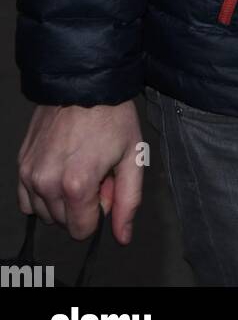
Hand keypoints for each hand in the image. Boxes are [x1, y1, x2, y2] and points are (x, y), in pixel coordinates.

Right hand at [17, 101, 143, 244]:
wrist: (85, 83)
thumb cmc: (112, 117)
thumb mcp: (133, 157)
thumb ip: (128, 201)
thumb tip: (122, 236)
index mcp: (77, 185)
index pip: (82, 231)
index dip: (99, 211)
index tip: (105, 185)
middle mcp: (48, 183)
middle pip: (64, 222)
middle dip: (81, 204)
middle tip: (95, 171)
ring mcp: (30, 173)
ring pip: (45, 212)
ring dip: (61, 199)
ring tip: (78, 165)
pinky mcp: (21, 164)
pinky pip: (26, 199)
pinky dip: (42, 194)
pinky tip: (59, 171)